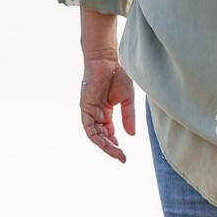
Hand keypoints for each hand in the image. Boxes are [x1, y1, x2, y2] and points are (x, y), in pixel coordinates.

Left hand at [78, 10, 134, 162]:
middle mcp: (96, 113)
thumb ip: (128, 117)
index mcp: (105, 112)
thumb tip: (131, 135)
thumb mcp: (127, 100)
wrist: (109, 59)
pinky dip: (96, 136)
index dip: (115, 145)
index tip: (123, 156)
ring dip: (105, 145)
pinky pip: (88, 127)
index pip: (109, 133)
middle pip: (101, 137)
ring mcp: (90, 111)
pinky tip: (106, 143)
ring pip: (95, 135)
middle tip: (121, 157)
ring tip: (116, 153)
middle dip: (111, 148)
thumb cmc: (118, 74)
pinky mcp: (85, 107)